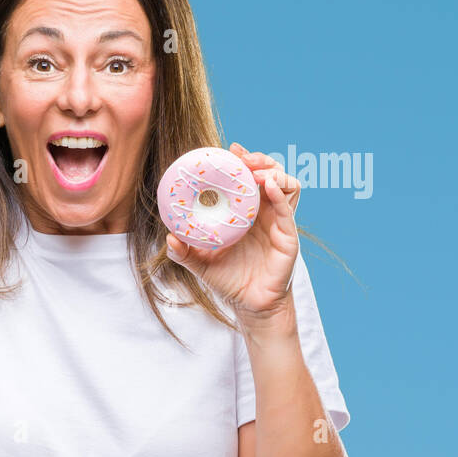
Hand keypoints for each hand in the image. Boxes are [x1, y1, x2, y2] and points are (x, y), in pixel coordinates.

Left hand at [164, 142, 299, 321]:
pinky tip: (268, 185)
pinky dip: (280, 193)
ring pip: (287, 185)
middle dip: (260, 160)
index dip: (243, 162)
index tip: (230, 151)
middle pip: (271, 174)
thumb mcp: (201, 264)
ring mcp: (279, 222)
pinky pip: (288, 209)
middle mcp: (265, 213)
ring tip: (256, 171)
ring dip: (273, 172)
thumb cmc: (229, 280)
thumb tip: (169, 237)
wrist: (250, 305)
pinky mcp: (288, 236)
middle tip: (243, 157)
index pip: (250, 179)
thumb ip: (184, 252)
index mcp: (246, 213)